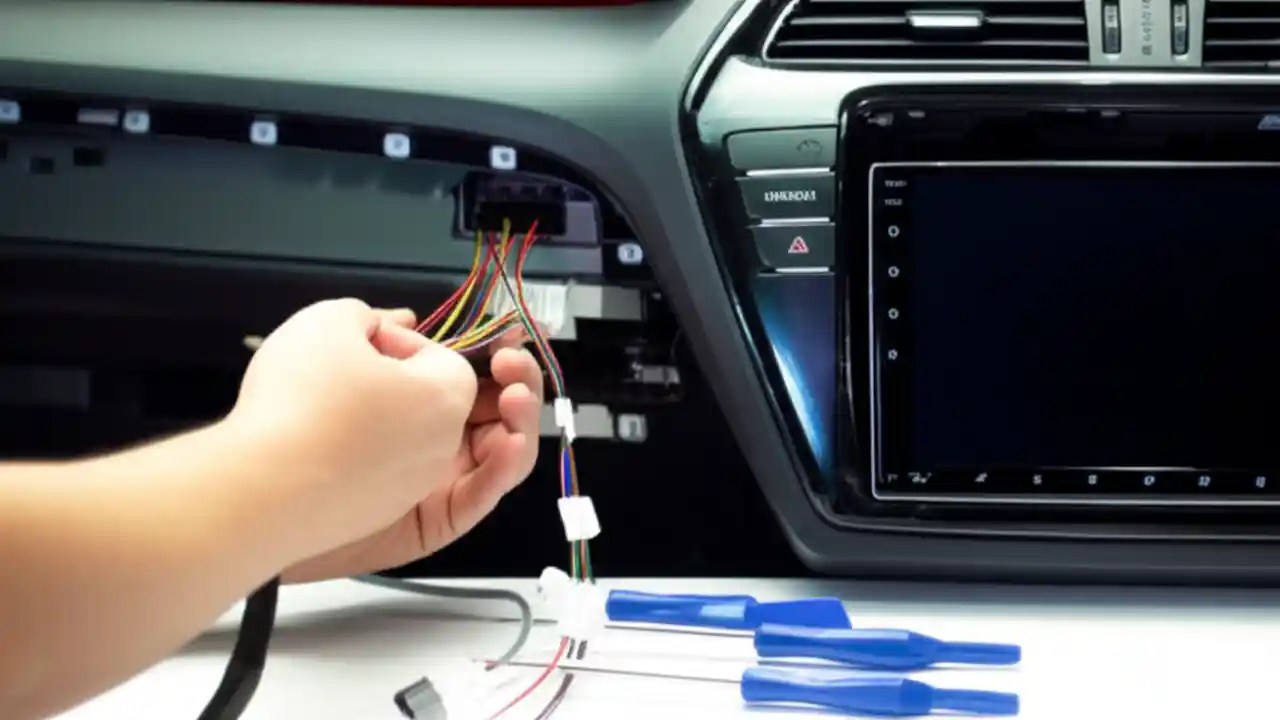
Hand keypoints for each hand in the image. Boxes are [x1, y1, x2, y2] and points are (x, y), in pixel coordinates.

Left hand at [253, 303, 543, 582]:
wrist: (267, 487)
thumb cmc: (292, 418)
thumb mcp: (334, 334)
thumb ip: (383, 330)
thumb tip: (404, 321)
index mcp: (401, 393)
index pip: (463, 370)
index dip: (492, 351)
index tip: (509, 334)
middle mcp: (422, 438)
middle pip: (492, 410)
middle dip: (515, 381)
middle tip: (514, 366)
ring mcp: (432, 479)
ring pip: (500, 450)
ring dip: (520, 419)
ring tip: (516, 399)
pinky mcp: (434, 519)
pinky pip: (483, 494)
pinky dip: (504, 466)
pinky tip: (506, 442)